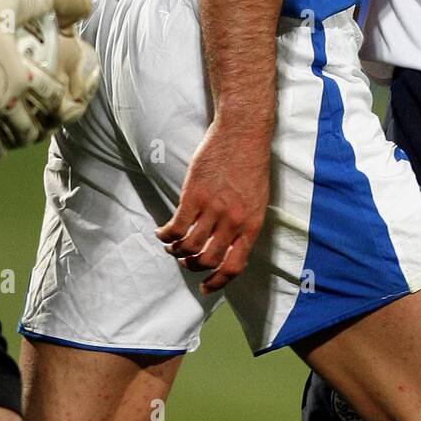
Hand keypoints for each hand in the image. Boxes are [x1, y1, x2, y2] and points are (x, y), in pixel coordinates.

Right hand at [0, 0, 97, 162]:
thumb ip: (46, 0)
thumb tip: (85, 4)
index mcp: (21, 78)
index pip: (53, 97)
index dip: (61, 101)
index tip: (62, 103)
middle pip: (26, 130)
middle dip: (34, 131)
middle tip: (37, 130)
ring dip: (4, 146)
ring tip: (5, 145)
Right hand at [156, 120, 270, 293]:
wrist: (243, 132)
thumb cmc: (251, 163)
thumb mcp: (258, 199)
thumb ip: (245, 224)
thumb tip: (231, 246)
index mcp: (252, 225)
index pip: (234, 266)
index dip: (218, 282)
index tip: (206, 288)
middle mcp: (233, 222)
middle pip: (207, 260)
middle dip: (193, 266)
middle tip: (186, 260)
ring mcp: (213, 209)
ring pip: (188, 246)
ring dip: (176, 251)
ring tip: (172, 246)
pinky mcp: (194, 196)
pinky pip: (175, 227)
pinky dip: (165, 235)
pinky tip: (162, 232)